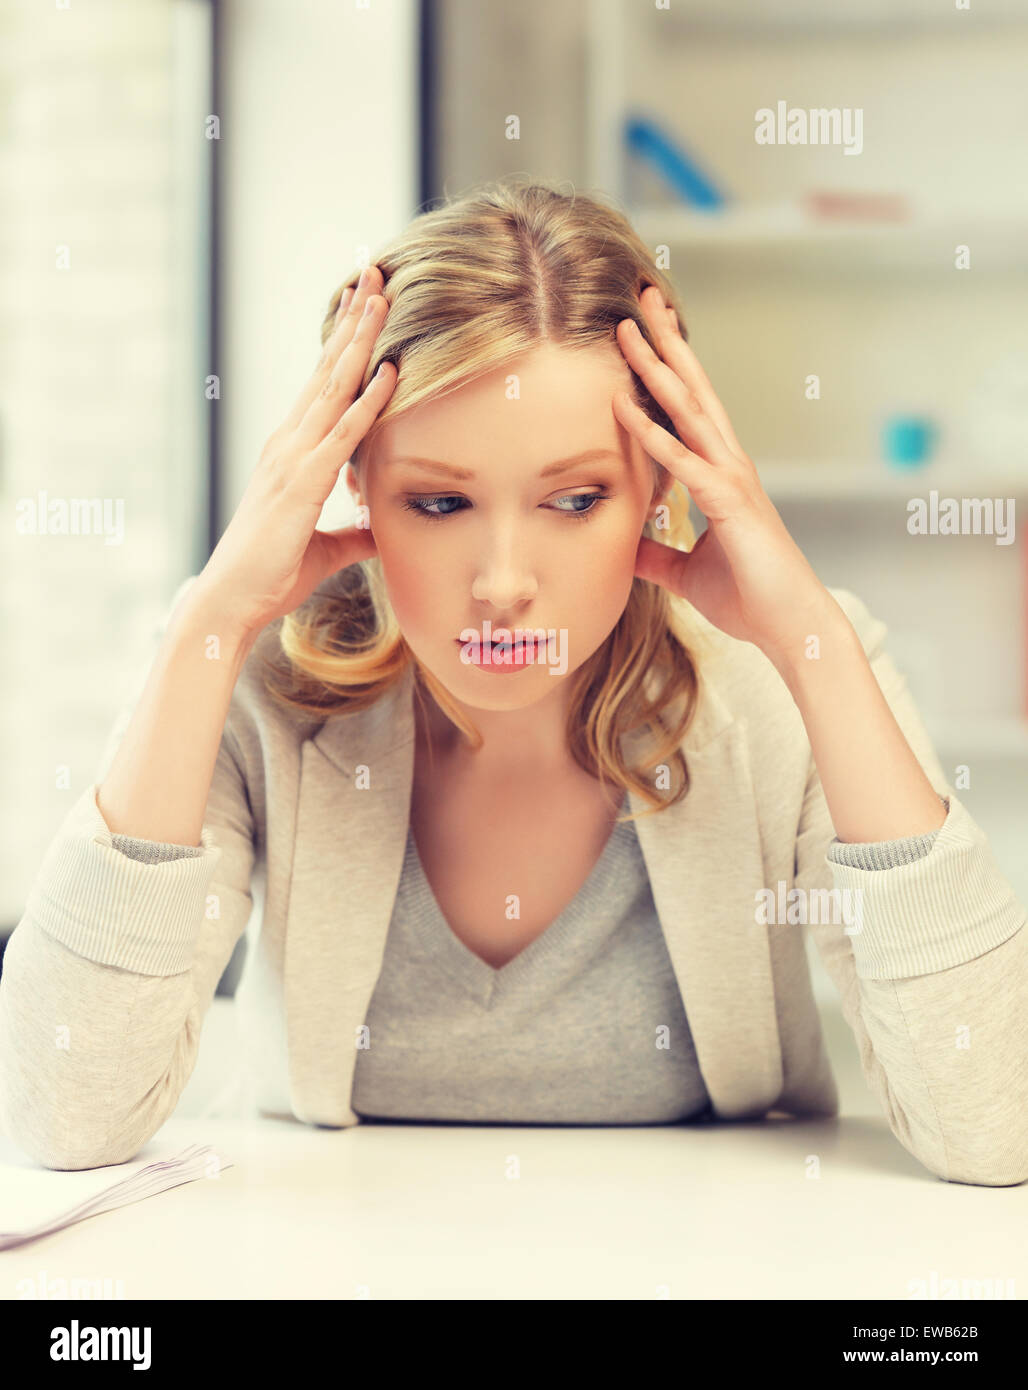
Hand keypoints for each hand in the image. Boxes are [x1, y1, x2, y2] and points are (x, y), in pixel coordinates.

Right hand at [195, 265, 396, 635]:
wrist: (233, 600)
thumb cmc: (272, 574)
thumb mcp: (327, 549)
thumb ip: (354, 533)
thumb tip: (379, 530)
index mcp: (292, 451)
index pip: (324, 385)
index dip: (345, 343)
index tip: (364, 304)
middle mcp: (289, 443)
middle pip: (327, 369)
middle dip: (352, 322)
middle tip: (373, 274)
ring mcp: (292, 458)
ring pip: (333, 386)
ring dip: (360, 341)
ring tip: (380, 297)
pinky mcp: (302, 483)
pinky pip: (342, 434)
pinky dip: (367, 401)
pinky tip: (389, 371)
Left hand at [612, 285, 834, 660]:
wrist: (791, 628)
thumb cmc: (748, 598)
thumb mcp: (685, 572)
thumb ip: (656, 554)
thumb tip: (625, 544)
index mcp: (720, 474)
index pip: (688, 410)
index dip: (665, 369)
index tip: (641, 332)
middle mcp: (728, 465)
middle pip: (692, 390)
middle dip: (666, 343)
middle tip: (639, 299)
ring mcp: (733, 481)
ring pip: (690, 412)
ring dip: (657, 370)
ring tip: (629, 331)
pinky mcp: (731, 506)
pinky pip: (685, 463)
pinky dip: (655, 436)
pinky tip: (626, 409)